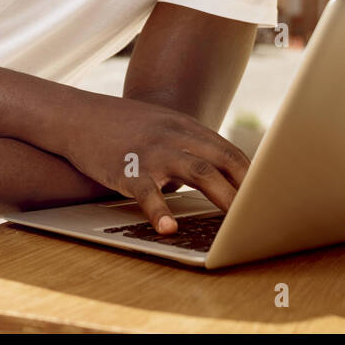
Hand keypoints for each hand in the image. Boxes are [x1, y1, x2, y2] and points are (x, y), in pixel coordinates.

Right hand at [61, 102, 249, 235]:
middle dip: (246, 189)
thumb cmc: (120, 127)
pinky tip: (168, 228)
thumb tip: (213, 176)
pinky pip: (147, 191)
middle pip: (221, 161)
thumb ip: (186, 145)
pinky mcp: (126, 167)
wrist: (76, 116)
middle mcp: (175, 135)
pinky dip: (159, 210)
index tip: (268, 198)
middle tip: (263, 215)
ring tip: (236, 224)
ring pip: (197, 171)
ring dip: (221, 197)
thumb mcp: (160, 126)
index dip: (252, 177)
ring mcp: (152, 150)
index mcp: (186, 126)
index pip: (229, 152)